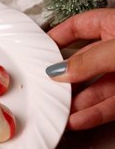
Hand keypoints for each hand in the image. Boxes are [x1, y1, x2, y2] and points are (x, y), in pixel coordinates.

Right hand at [46, 8, 114, 129]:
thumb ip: (89, 60)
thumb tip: (58, 71)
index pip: (80, 26)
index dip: (58, 36)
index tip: (40, 50)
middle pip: (82, 62)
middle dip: (64, 78)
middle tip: (45, 88)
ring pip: (94, 88)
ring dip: (75, 102)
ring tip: (57, 112)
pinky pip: (109, 104)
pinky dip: (92, 114)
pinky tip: (76, 121)